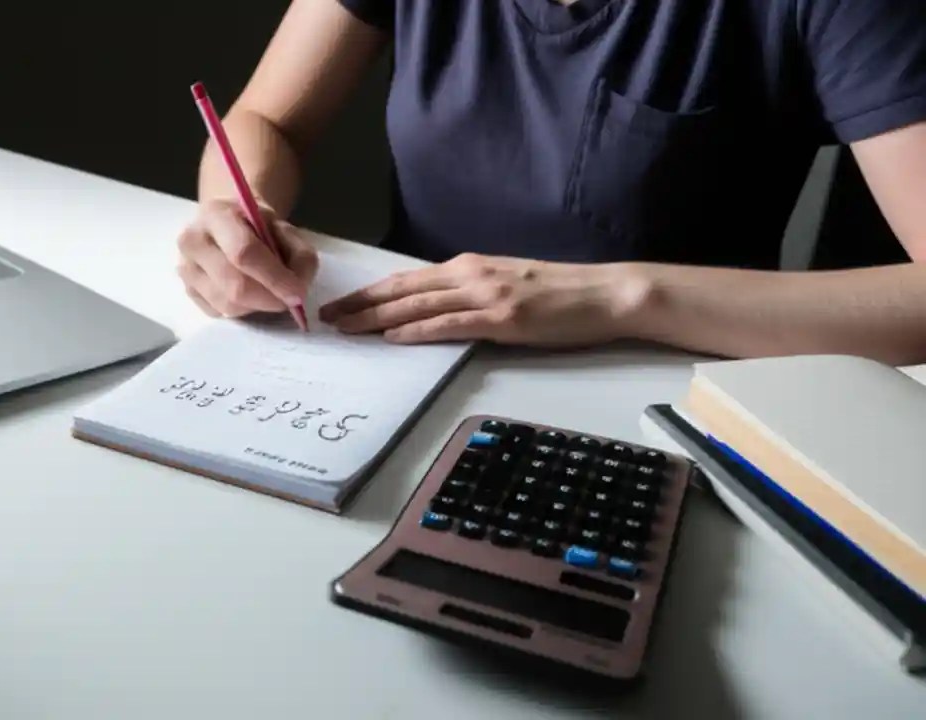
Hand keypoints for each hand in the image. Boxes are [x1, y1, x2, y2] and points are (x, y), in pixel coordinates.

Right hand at [177, 199, 318, 317]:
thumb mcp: (284, 228)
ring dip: (257, 305)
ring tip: (268, 291)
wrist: (226, 221)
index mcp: (216, 215)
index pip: (243, 253)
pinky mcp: (188, 291)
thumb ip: (299, 255)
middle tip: (289, 300)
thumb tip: (297, 292)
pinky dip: (243, 310)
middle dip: (269, 299)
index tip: (298, 293)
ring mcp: (185, 269)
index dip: (274, 278)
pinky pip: (220, 313)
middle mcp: (192, 242)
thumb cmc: (257, 224)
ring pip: (227, 305)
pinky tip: (250, 293)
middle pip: (234, 286)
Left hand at [318, 253, 650, 346]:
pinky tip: (393, 337)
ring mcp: (485, 295)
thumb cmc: (559, 293)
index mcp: (470, 266)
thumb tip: (438, 309)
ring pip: (417, 306)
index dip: (370, 293)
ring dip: (376, 319)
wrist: (604, 293)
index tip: (341, 304)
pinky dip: (417, 330)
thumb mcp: (507, 283)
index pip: (407, 280)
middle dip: (359, 304)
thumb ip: (471, 292)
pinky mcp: (502, 318)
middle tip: (326, 318)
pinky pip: (449, 324)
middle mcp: (470, 274)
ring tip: (345, 329)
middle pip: (401, 290)